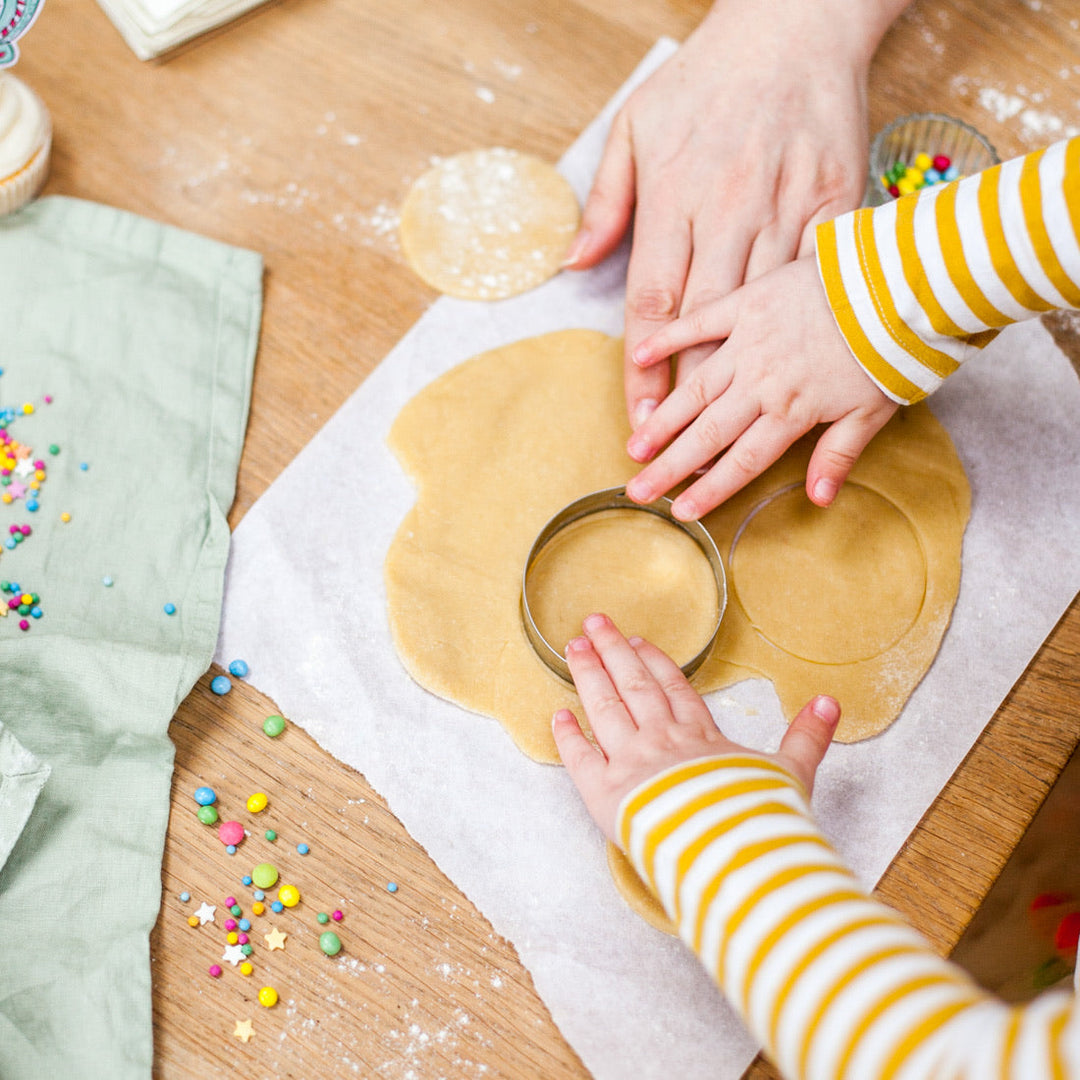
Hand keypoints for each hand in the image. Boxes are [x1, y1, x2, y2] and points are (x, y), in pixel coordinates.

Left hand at [552, 613, 839, 842]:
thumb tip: (831, 702)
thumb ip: (807, 737)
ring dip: (588, 676)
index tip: (635, 640)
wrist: (733, 857)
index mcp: (701, 737)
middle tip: (593, 622)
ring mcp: (631, 764)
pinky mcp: (605, 793)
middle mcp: (662, 742)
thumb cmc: (761, 820)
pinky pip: (580, 758)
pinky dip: (567, 736)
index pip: (672, 689)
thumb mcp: (793, 774)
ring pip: (604, 708)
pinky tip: (556, 715)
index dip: (653, 662)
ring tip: (573, 647)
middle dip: (612, 651)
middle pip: (633, 687)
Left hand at [564, 0, 907, 429]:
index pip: (652, 304)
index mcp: (676, 198)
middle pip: (700, 326)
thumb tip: (575, 262)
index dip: (642, 372)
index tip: (637, 420)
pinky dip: (797, 331)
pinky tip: (789, 376)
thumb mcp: (636, 127)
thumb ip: (606, 202)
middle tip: (673, 453)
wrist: (797, 25)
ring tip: (723, 438)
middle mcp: (727, 212)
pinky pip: (809, 282)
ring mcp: (784, 211)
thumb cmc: (707, 78)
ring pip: (755, 315)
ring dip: (737, 382)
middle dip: (684, 397)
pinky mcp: (831, 207)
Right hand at [622, 254, 897, 518]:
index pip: (742, 462)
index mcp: (792, 412)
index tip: (680, 511)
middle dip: (670, 465)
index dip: (710, 490)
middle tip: (637, 489)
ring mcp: (750, 342)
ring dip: (663, 419)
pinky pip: (701, 323)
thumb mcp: (872, 412)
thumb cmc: (890, 350)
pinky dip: (670, 339)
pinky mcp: (748, 302)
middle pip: (708, 434)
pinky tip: (641, 357)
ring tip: (634, 445)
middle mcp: (762, 383)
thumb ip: (838, 454)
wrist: (900, 285)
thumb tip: (819, 500)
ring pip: (696, 389)